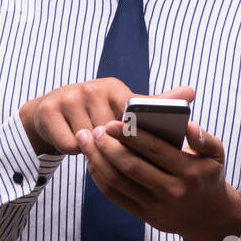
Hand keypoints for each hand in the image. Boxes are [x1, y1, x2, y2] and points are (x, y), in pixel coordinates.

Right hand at [19, 82, 195, 156]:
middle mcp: (91, 88)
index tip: (147, 149)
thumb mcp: (122, 108)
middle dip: (115, 148)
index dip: (138, 134)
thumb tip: (191, 92)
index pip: (133, 112)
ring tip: (94, 146)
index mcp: (114, 87)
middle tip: (115, 153)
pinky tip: (74, 145)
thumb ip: (155, 105)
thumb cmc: (94, 113)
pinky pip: (69, 145)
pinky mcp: (48, 111)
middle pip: (111, 133)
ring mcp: (68, 97)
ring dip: (93, 150)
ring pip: (90, 140)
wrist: (48, 113)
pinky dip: (73, 152)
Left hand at [77, 116, 240, 240]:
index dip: (131, 135)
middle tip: (93, 130)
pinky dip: (99, 178)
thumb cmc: (208, 176)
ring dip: (98, 160)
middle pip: (131, 167)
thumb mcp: (216, 155)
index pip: (155, 150)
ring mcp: (157, 207)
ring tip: (87, 142)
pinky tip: (92, 161)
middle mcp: (173, 191)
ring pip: (118, 182)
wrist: (210, 217)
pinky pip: (115, 196)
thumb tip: (189, 125)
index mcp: (189, 172)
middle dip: (108, 147)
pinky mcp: (146, 217)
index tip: (111, 122)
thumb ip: (204, 138)